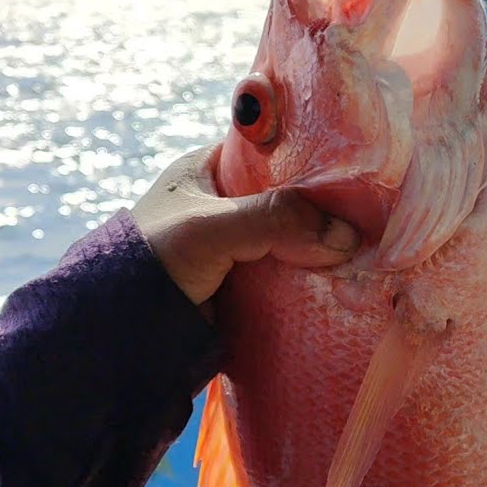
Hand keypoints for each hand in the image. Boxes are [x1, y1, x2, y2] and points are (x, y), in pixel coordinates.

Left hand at [130, 144, 358, 304]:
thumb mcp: (212, 228)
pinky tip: (343, 283)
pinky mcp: (242, 288)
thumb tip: (346, 234)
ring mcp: (234, 249)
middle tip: (369, 220)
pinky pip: (286, 276)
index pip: (272, 151)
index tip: (354, 173)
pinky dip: (310, 281)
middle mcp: (223, 205)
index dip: (312, 160)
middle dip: (324, 213)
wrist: (116, 334)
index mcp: (207, 170)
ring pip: (292, 241)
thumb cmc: (152, 260)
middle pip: (289, 201)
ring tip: (366, 254)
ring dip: (321, 251)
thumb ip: (275, 220)